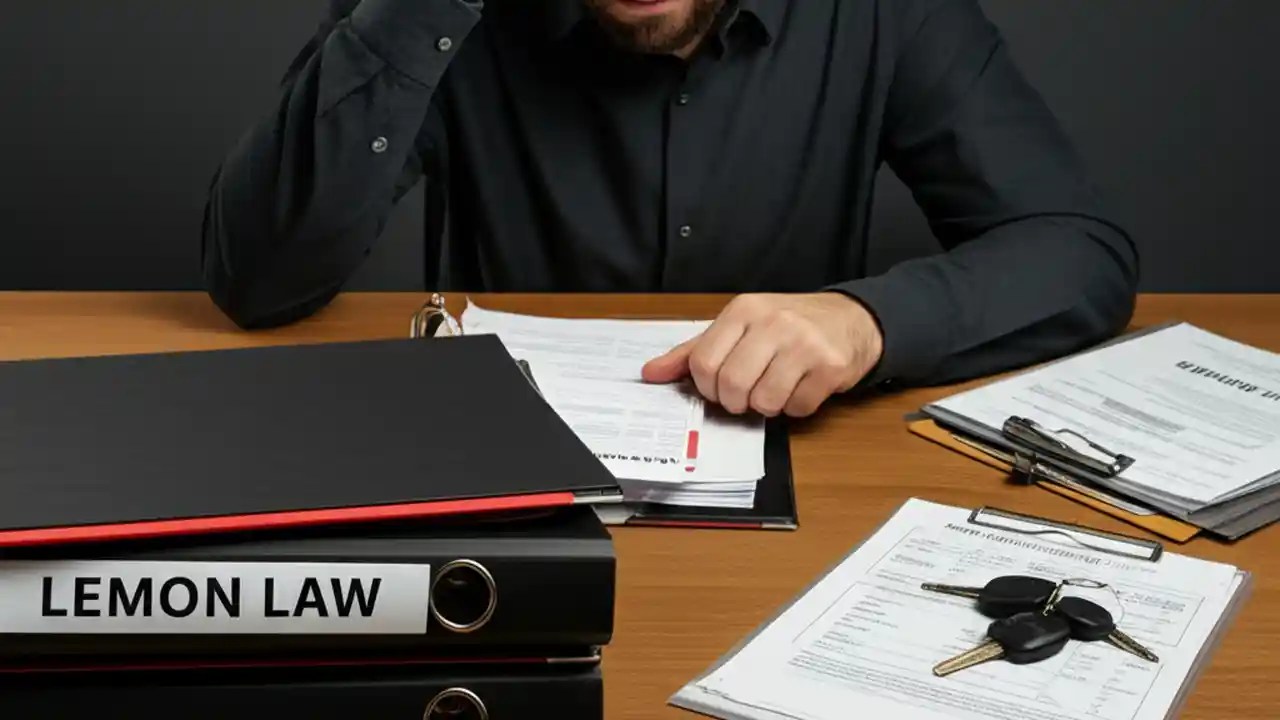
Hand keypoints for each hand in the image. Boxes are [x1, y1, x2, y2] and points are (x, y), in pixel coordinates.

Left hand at [641, 293, 883, 416]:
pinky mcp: (831, 366)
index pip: (703, 364)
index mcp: (743, 310)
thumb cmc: (789, 324)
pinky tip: (802, 387)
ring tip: (777, 387)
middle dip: (736, 402)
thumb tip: (650, 373)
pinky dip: (796, 407)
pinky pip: (798, 408)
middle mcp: (774, 322)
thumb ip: (695, 351)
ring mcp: (805, 343)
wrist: (853, 319)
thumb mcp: (739, 327)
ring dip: (767, 406)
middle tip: (748, 394)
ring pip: (765, 401)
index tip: (720, 387)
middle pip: (732, 386)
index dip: (707, 388)